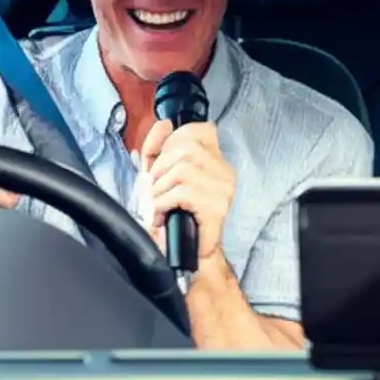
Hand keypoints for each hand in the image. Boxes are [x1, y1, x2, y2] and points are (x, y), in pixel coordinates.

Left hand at [142, 120, 234, 260]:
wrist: (188, 256)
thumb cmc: (173, 217)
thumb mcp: (159, 176)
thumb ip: (158, 148)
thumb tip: (163, 124)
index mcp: (215, 161)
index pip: (200, 130)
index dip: (174, 140)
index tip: (161, 162)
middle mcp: (224, 172)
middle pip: (185, 147)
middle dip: (159, 168)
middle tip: (154, 190)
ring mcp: (223, 189)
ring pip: (181, 169)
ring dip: (159, 189)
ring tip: (158, 204)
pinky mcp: (217, 207)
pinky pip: (182, 192)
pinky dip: (162, 203)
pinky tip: (161, 214)